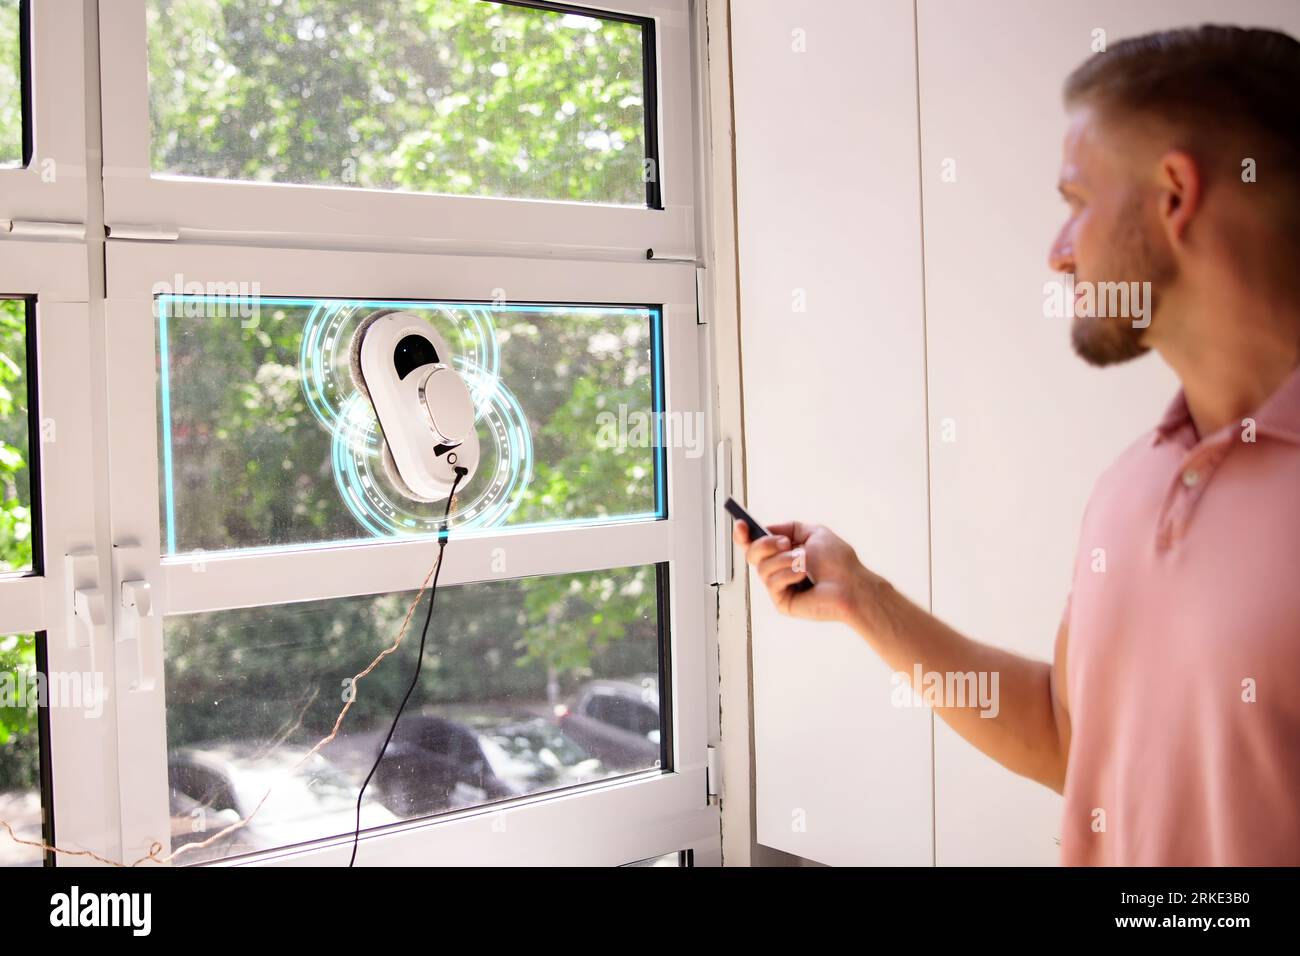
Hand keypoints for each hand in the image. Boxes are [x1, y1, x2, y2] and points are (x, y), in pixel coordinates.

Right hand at [734, 519, 879, 625]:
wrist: (851, 584)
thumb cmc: (839, 562)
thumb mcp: (814, 532)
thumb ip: (790, 527)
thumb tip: (768, 529)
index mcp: (784, 553)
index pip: (755, 544)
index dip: (744, 535)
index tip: (741, 524)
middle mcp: (779, 570)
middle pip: (751, 554)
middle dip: (764, 545)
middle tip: (784, 543)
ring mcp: (779, 586)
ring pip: (761, 568)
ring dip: (783, 560)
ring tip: (803, 561)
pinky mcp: (782, 601)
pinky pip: (772, 583)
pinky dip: (788, 574)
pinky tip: (803, 576)